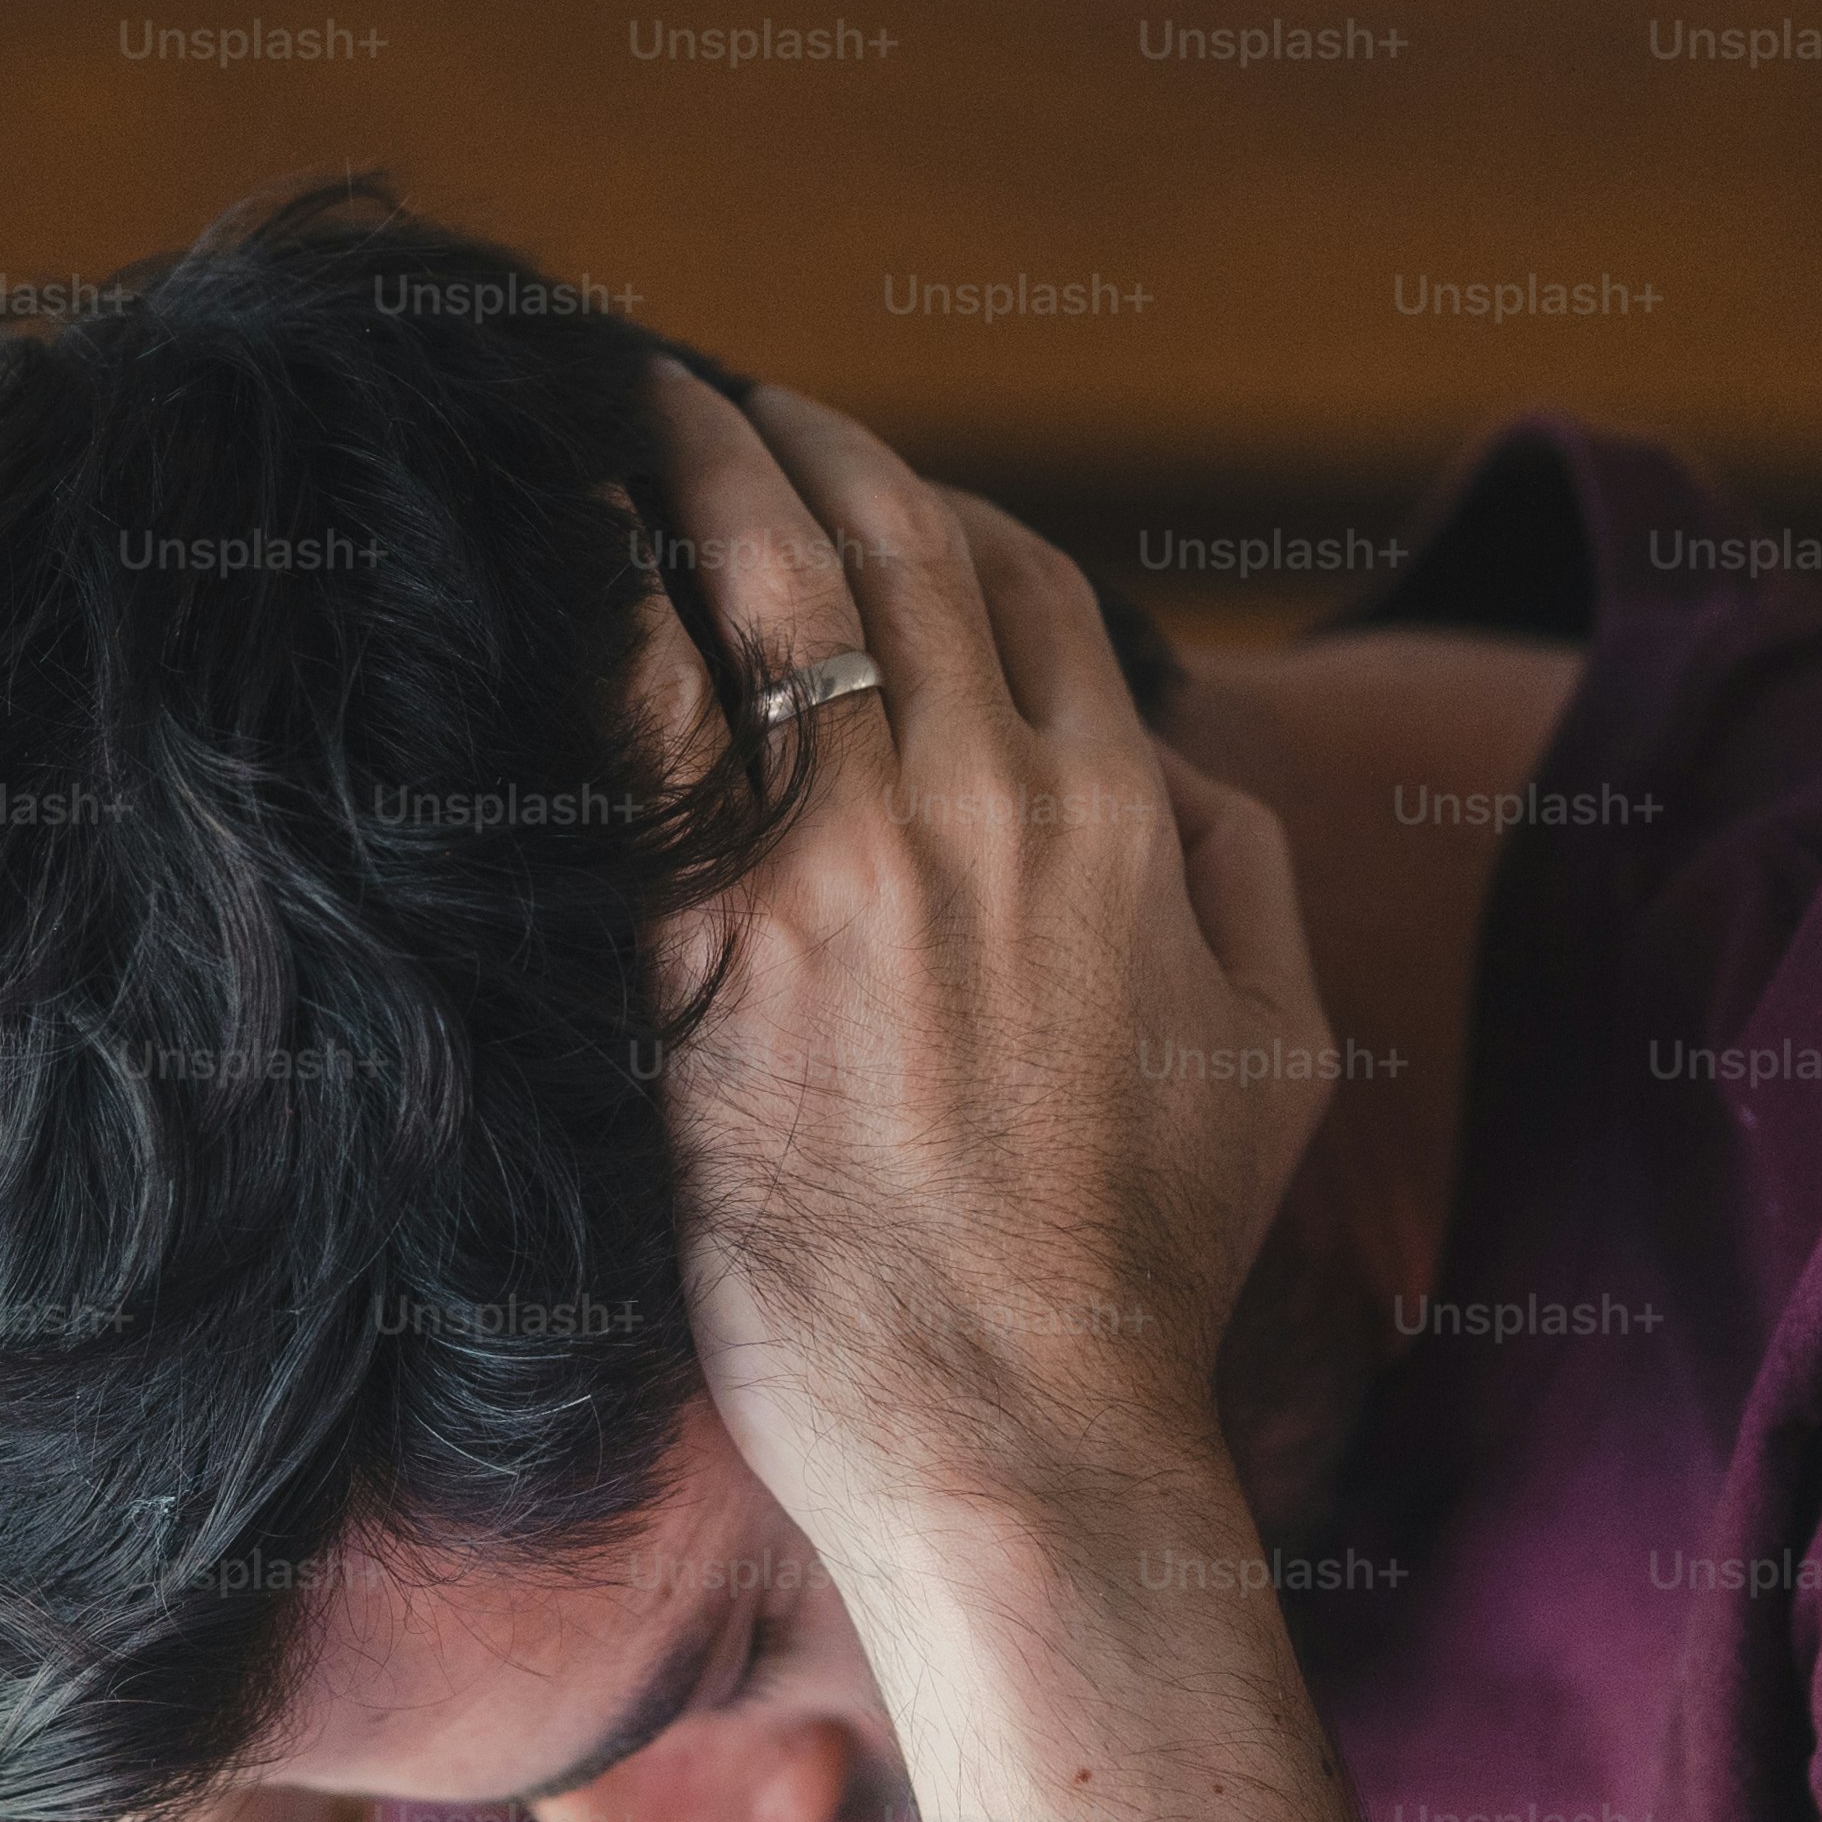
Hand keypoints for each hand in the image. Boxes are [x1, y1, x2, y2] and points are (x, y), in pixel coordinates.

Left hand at [632, 367, 1336, 1577]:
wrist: (1017, 1427)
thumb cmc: (1139, 1274)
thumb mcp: (1276, 1058)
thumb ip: (1241, 881)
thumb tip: (1189, 772)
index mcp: (1120, 819)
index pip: (1029, 588)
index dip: (941, 507)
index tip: (864, 480)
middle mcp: (981, 805)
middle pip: (888, 545)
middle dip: (795, 439)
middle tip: (709, 394)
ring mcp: (842, 869)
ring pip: (764, 590)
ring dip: (687, 472)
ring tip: (616, 416)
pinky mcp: (710, 952)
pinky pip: (638, 732)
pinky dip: (594, 617)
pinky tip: (545, 562)